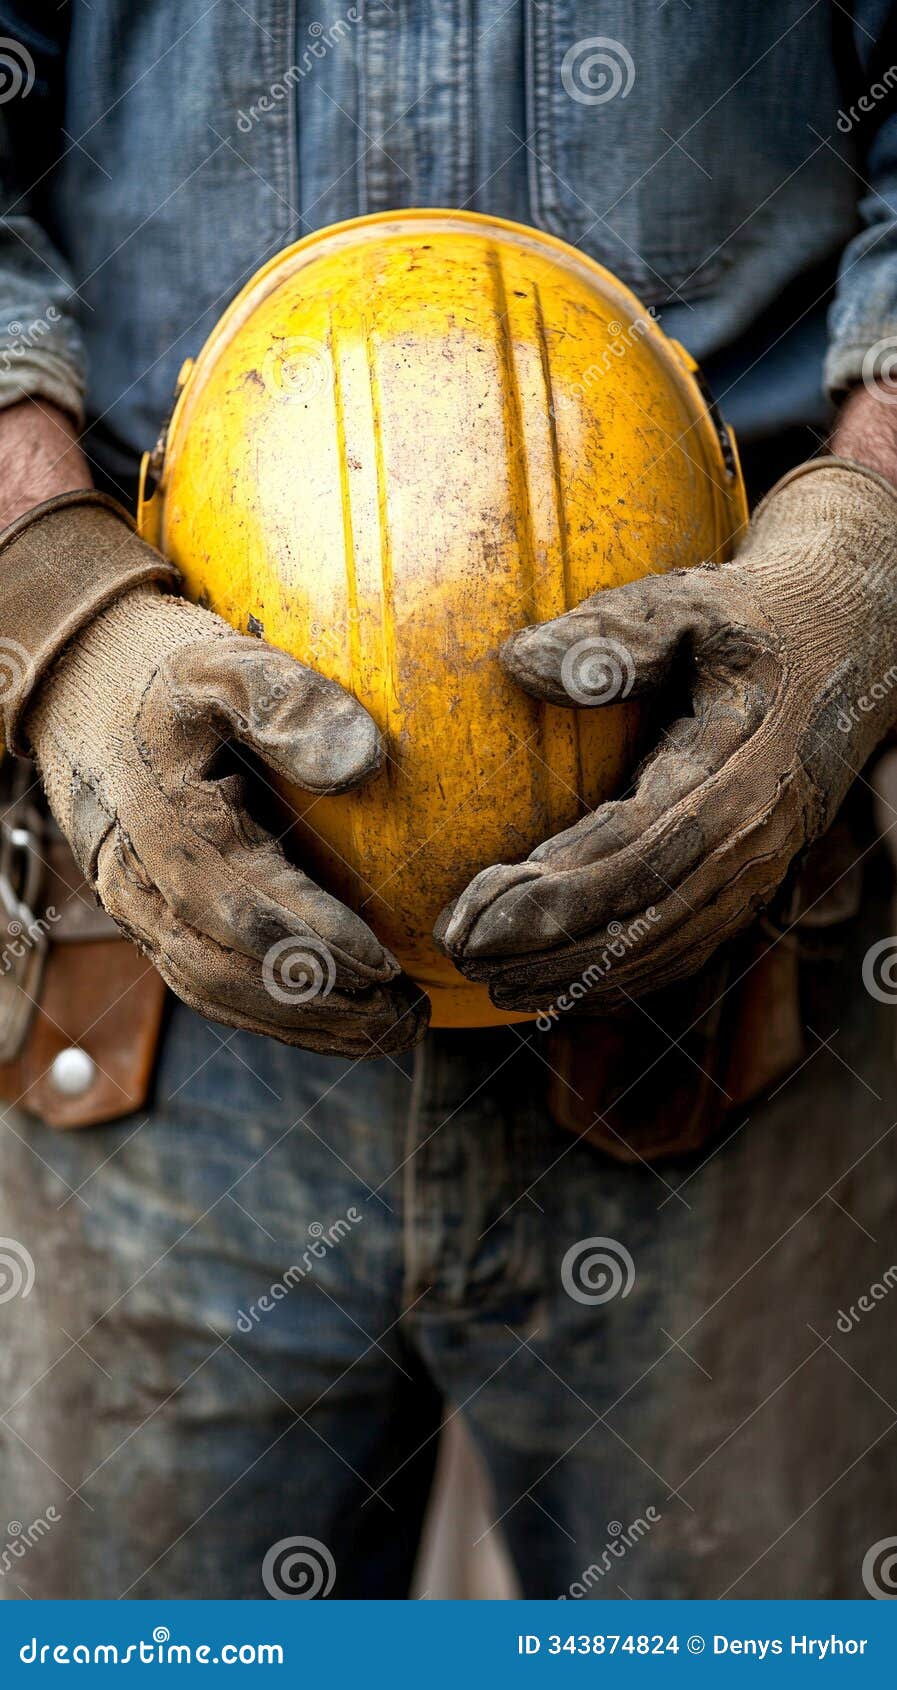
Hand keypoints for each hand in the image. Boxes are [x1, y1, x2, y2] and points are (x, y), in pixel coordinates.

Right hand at [6, 496, 427, 1057]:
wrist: (79, 684)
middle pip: (225, 968)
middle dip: (317, 1002)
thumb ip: (288, 700)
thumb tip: (363, 761)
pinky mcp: (150, 919)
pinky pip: (207, 984)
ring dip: (302, 1024)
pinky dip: (271, 1014)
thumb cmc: (164, 672)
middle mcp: (136, 879)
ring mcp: (137, 907)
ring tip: (388, 1032)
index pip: (239, 901)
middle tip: (403, 1017)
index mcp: (157, 819)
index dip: (312, 940)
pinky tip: (336, 1021)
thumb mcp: (220, 663)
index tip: (386, 963)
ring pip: (215, 991)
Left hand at [437, 458, 896, 1013]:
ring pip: (663, 949)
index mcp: (742, 770)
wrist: (849, 647)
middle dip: (549, 947)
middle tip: (462, 952)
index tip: (478, 908)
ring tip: (488, 981)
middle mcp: (757, 837)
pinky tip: (552, 985)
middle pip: (645, 917)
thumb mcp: (691, 604)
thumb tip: (516, 661)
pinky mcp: (749, 886)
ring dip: (574, 976)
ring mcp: (758, 872)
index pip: (640, 848)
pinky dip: (618, 980)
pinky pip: (683, 950)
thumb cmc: (753, 619)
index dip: (558, 889)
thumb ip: (613, 633)